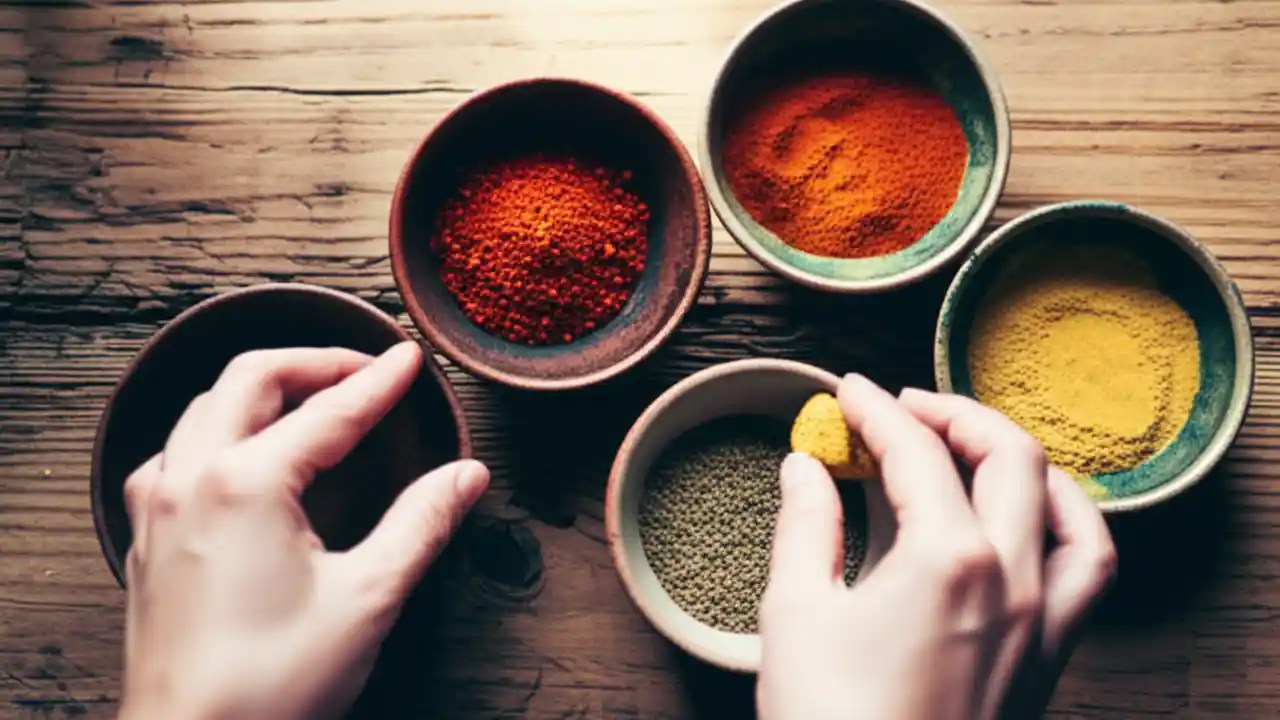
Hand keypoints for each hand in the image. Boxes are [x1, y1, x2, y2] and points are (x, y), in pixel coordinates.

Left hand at [118, 342, 489, 719]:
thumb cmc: (269, 687)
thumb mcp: (367, 599)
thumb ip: (421, 524)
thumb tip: (466, 476)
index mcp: (246, 483)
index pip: (330, 410)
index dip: (380, 382)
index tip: (411, 361)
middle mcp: (190, 479)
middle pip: (251, 378)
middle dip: (314, 363)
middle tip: (365, 371)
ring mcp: (158, 507)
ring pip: (206, 407)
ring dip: (263, 390)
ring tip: (312, 401)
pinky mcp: (147, 539)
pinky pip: (173, 453)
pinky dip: (216, 431)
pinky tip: (240, 458)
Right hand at [757, 375, 1115, 719]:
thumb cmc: (830, 719)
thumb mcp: (795, 613)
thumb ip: (805, 524)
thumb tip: (804, 465)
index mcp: (947, 560)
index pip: (917, 453)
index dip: (877, 411)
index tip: (848, 392)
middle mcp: (1012, 580)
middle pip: (1011, 456)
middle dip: (956, 414)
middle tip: (904, 408)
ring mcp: (1042, 623)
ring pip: (1072, 511)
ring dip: (1030, 464)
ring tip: (982, 451)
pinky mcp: (1047, 660)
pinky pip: (1087, 572)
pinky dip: (1066, 527)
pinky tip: (1024, 529)